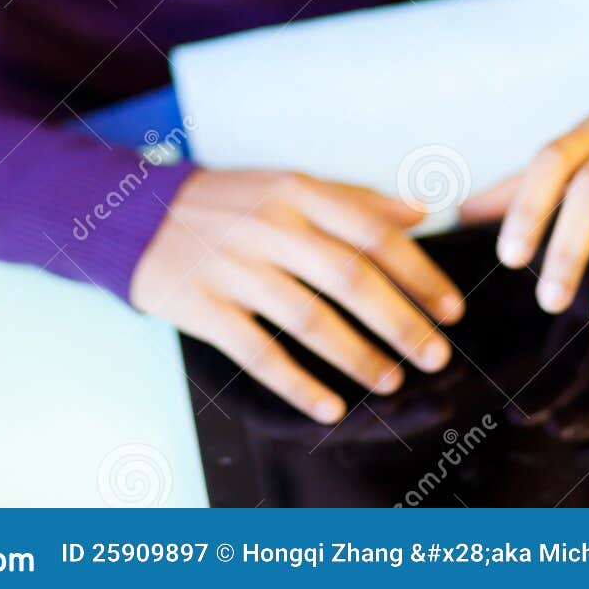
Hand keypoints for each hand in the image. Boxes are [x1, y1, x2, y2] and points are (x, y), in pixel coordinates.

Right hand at [129, 167, 465, 422]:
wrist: (137, 215)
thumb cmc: (227, 202)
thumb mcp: (288, 182)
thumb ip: (354, 198)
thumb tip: (419, 212)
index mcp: (296, 192)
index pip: (372, 232)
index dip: (418, 273)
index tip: (450, 308)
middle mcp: (269, 226)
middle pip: (349, 277)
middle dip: (400, 321)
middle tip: (435, 354)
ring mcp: (234, 267)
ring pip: (309, 318)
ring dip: (357, 355)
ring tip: (391, 380)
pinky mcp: (205, 307)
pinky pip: (259, 352)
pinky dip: (298, 384)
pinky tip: (330, 405)